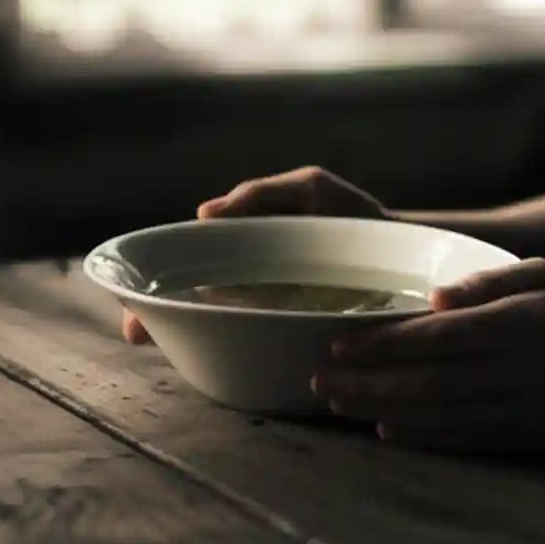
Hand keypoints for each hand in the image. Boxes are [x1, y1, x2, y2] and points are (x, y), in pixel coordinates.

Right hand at [122, 166, 387, 343]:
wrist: (413, 252)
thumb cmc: (356, 217)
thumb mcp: (311, 190)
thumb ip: (263, 194)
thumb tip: (204, 212)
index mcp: (244, 253)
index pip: (186, 268)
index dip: (153, 288)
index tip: (131, 307)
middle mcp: (249, 288)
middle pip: (190, 304)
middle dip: (157, 317)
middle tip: (136, 332)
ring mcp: (270, 315)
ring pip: (216, 327)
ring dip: (185, 335)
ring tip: (159, 341)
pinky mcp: (298, 337)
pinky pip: (256, 343)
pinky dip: (232, 349)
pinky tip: (218, 353)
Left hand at [311, 258, 544, 450]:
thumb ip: (489, 279)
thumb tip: (433, 296)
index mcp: (520, 324)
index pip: (440, 337)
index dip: (386, 343)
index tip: (340, 342)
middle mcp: (517, 371)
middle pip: (429, 382)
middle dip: (368, 383)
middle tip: (320, 379)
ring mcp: (520, 410)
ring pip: (439, 416)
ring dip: (383, 411)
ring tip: (338, 404)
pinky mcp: (523, 438)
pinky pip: (464, 441)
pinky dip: (422, 438)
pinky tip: (386, 430)